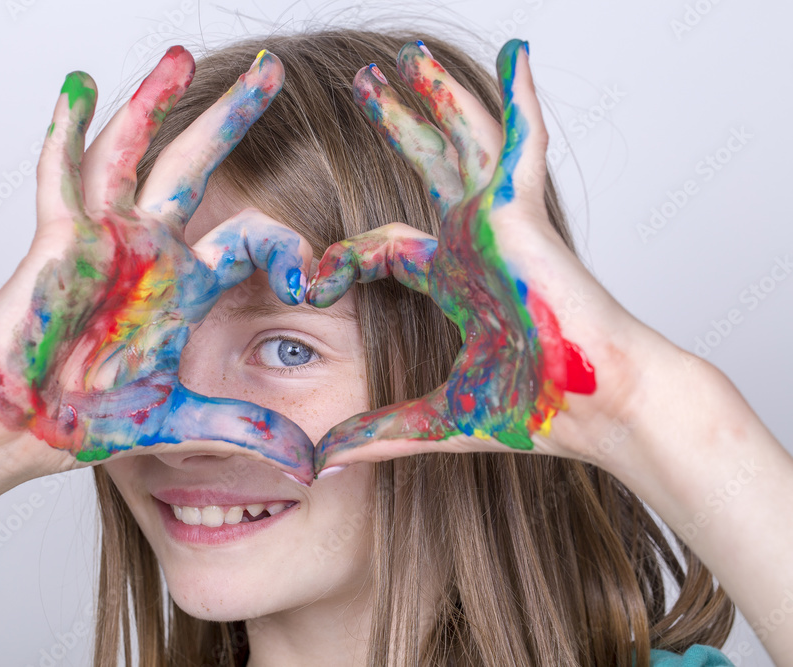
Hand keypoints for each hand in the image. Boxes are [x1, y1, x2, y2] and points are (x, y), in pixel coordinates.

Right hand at [0, 47, 316, 484]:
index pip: (251, 241)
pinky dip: (66, 132)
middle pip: (196, 169)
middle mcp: (148, 251)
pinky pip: (60, 177)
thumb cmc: (82, 419)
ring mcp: (101, 240)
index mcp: (184, 287)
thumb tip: (312, 463)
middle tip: (273, 71)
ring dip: (154, 104)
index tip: (318, 281)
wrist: (12, 432)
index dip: (290, 252)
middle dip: (233, 119)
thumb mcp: (176, 420)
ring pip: (131, 154)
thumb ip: (242, 430)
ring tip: (180, 57)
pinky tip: (80, 88)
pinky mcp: (55, 244)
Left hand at [308, 40, 650, 472]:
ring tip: (404, 57)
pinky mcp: (522, 212)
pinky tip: (517, 51)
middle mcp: (474, 241)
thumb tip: (325, 456)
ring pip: (462, 140)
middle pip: (425, 168)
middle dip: (395, 124)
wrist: (600, 408)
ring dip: (434, 97)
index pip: (387, 248)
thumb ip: (381, 431)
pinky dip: (518, 97)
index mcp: (454, 280)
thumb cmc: (540, 411)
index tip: (310, 274)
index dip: (344, 257)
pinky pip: (520, 139)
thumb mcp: (438, 418)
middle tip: (364, 86)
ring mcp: (499, 221)